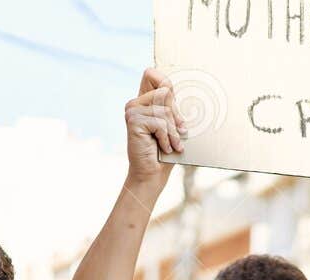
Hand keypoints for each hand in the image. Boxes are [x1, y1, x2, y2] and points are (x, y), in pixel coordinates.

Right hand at [124, 68, 181, 187]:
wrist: (152, 174)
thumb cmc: (165, 151)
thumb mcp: (171, 125)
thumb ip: (171, 106)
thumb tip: (172, 90)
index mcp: (144, 100)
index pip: (151, 73)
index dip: (165, 82)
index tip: (174, 106)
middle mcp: (135, 103)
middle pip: (165, 91)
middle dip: (175, 116)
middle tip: (177, 133)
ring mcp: (132, 110)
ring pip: (165, 109)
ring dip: (173, 131)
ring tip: (170, 145)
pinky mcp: (133, 120)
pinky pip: (160, 122)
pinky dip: (167, 138)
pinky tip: (164, 147)